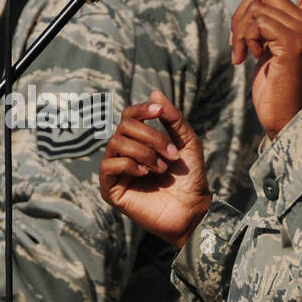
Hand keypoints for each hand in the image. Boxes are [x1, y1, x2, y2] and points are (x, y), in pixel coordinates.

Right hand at [99, 90, 211, 247]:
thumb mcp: (186, 142)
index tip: (158, 111)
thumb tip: (154, 91)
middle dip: (151, 137)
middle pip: (124, 127)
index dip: (141, 109)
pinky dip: (129, 164)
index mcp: (140, 141)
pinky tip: (145, 174)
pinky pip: (109, 165)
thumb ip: (172, 118)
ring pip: (117, 143)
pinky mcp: (111, 189)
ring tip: (161, 168)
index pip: (129, 116)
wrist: (193, 210)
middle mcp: (125, 153)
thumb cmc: (190, 178)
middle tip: (171, 154)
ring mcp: (117, 171)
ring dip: (144, 153)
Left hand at [231, 0, 301, 137]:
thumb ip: (267, 28)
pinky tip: (246, 59)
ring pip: (257, 6)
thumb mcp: (271, 51)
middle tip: (238, 42)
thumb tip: (250, 8)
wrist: (286, 118)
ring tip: (243, 54)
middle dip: (240, 15)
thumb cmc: (276, 88)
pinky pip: (257, 22)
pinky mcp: (292, 43)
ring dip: (239, 30)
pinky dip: (243, 38)